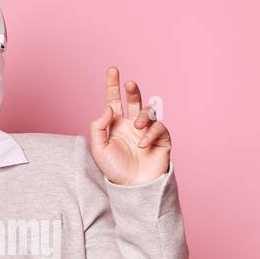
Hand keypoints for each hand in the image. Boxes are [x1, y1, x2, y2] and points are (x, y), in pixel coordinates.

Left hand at [87, 66, 170, 185]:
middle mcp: (132, 124)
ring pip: (148, 112)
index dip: (113, 85)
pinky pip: (159, 127)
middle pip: (134, 100)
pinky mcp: (161, 139)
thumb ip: (98, 127)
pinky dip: (151, 134)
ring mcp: (147, 131)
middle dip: (132, 90)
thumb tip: (108, 108)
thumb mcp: (99, 149)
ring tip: (137, 127)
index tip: (112, 70)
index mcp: (116, 124)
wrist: (133, 188)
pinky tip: (142, 144)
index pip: (114, 101)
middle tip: (129, 84)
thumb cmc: (115, 170)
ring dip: (143, 116)